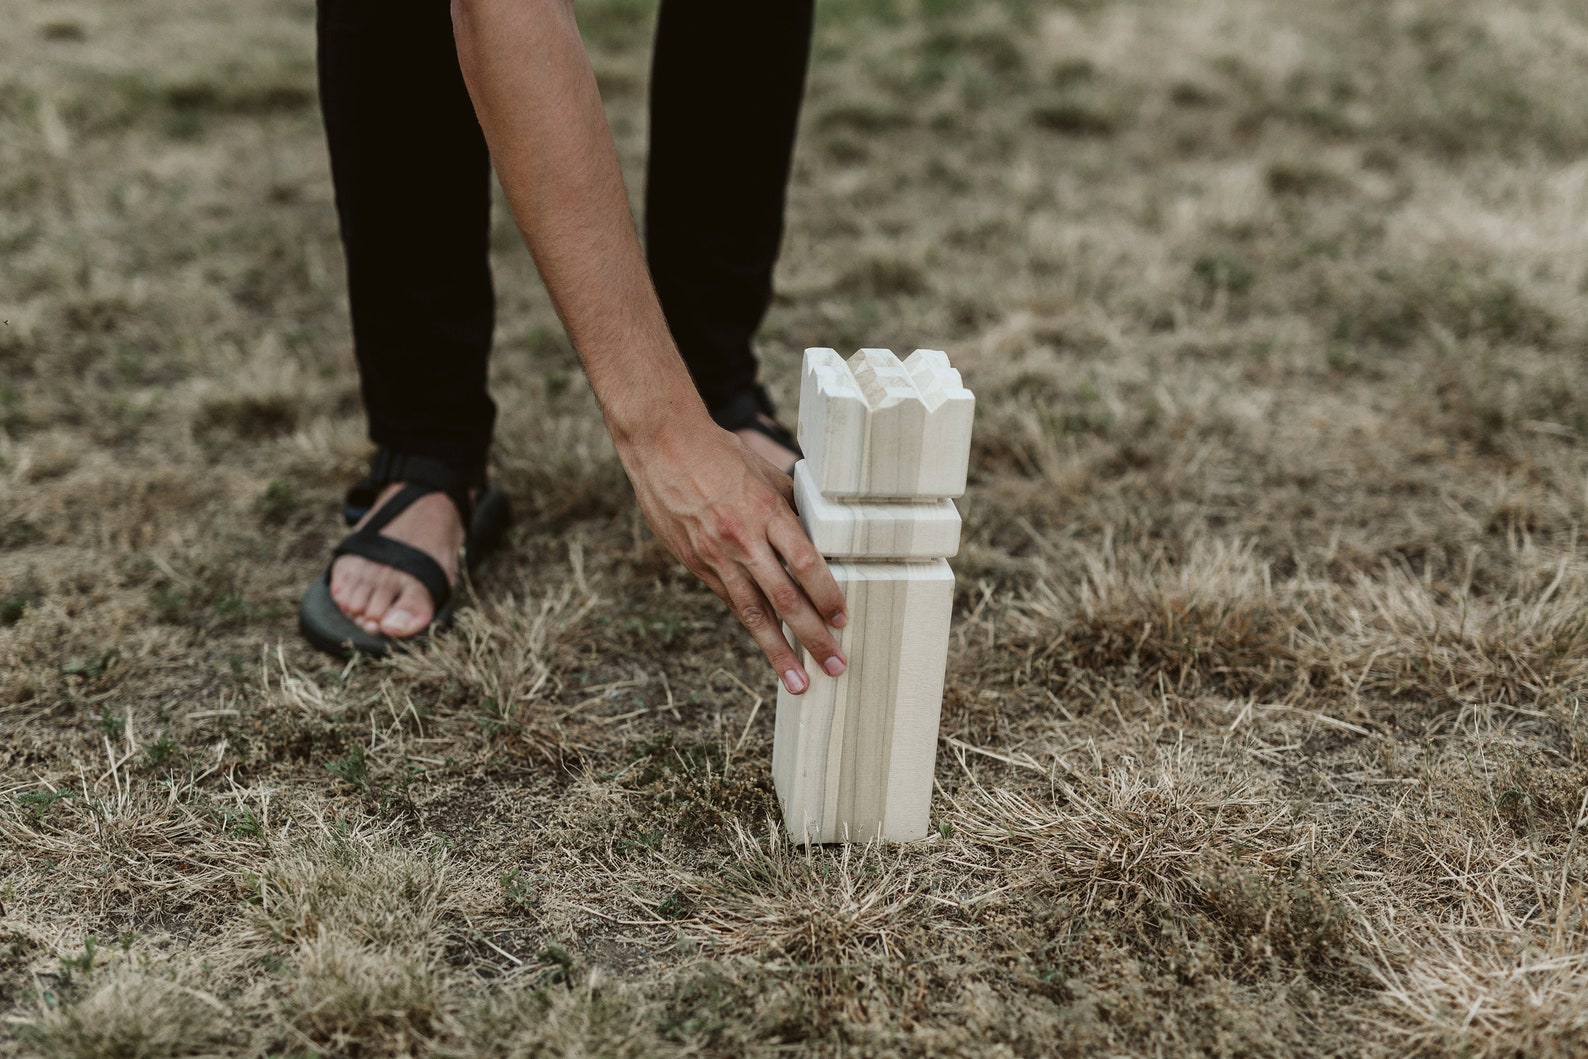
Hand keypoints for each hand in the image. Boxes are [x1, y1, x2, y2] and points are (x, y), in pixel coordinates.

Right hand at [616, 420, 847, 694]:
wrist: (663, 447)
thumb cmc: (720, 455)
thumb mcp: (765, 474)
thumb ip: (791, 509)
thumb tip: (821, 536)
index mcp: (766, 512)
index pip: (805, 563)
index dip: (826, 595)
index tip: (843, 619)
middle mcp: (742, 540)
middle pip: (784, 598)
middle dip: (813, 636)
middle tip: (836, 665)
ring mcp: (715, 557)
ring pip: (753, 614)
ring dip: (778, 651)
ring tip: (799, 681)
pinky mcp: (695, 564)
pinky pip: (730, 601)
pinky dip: (751, 625)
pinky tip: (767, 646)